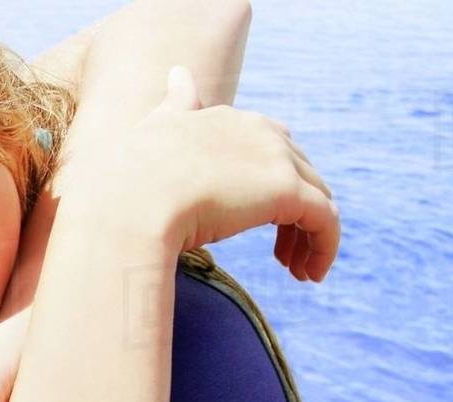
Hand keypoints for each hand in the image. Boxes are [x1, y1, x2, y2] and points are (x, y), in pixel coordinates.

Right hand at [98, 66, 339, 280]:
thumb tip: (179, 73)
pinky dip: (324, 248)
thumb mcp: (152, 134)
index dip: (266, 183)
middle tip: (281, 255)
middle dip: (293, 213)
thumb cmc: (127, 182)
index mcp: (224, 118)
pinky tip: (309, 275)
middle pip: (298, 172)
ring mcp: (275, 159)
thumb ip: (172, 107)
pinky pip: (325, 221)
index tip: (252, 217)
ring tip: (297, 270)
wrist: (128, 205)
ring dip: (309, 236)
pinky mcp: (288, 191)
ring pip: (315, 198)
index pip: (269, 144)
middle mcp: (257, 130)